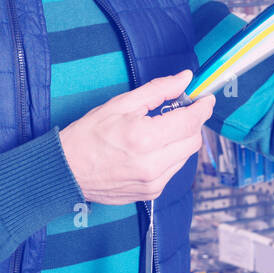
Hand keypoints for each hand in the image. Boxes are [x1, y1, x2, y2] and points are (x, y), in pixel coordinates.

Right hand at [59, 69, 214, 204]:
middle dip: (191, 123)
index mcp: (144, 138)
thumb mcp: (119, 104)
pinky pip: (173, 170)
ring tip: (160, 130)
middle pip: (192, 140)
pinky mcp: (151, 193)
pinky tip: (151, 148)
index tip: (206, 99)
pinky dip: (170, 155)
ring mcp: (153, 183)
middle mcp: (152, 165)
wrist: (67, 171)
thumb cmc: (87, 136)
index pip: (189, 122)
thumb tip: (184, 79)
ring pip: (185, 156)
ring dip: (180, 140)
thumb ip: (157, 90)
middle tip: (180, 111)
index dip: (202, 108)